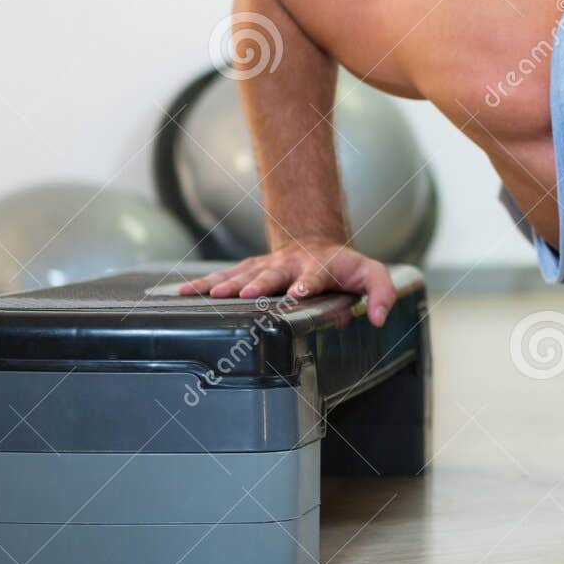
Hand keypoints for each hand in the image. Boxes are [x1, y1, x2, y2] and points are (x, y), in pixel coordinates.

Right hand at [176, 240, 397, 326]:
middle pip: (273, 276)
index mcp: (320, 268)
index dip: (307, 284)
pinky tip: (181, 294)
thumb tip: (381, 319)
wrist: (316, 243)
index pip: (314, 277)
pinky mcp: (249, 269)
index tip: (299, 292)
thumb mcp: (371, 275)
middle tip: (247, 295)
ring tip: (211, 297)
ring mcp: (267, 266)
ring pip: (244, 275)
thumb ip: (382, 293)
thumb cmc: (344, 268)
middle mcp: (290, 266)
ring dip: (228, 285)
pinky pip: (223, 276)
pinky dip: (202, 285)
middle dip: (260, 285)